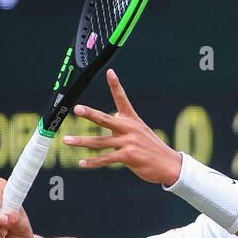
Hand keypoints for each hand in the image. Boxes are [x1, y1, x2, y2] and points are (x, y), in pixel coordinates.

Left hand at [63, 69, 181, 185]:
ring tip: (67, 140)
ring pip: (99, 142)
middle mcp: (129, 129)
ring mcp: (128, 142)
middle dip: (89, 114)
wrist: (170, 165)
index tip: (109, 72)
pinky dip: (93, 162)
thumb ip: (125, 126)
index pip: (122, 99)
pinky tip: (82, 163)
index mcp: (132, 120)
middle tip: (77, 108)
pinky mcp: (128, 156)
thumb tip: (113, 119)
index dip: (116, 85)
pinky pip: (106, 159)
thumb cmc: (153, 149)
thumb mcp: (141, 132)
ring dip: (81, 141)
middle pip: (104, 119)